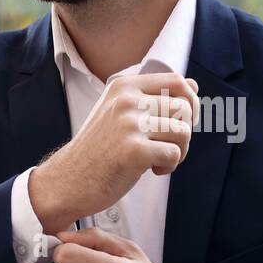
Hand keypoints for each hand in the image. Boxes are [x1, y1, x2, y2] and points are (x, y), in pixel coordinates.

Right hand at [29, 73, 198, 234]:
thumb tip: (194, 85)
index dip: (190, 103)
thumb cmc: (100, 149)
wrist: (68, 180)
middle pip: (184, 108)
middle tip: (165, 147)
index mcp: (124, 86)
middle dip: (184, 132)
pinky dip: (169, 166)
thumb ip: (156, 98)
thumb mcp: (122, 114)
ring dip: (179, 151)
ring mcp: (128, 124)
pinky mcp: (132, 151)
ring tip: (157, 159)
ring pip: (184, 131)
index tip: (181, 122)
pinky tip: (151, 170)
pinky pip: (174, 154)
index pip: (176, 82)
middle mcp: (126, 100)